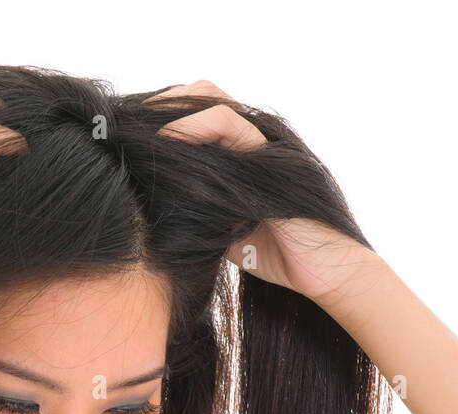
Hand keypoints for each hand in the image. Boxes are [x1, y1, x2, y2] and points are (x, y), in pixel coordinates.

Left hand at [144, 80, 378, 309]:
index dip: (161, 121)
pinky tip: (167, 144)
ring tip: (142, 135)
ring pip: (211, 98)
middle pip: (201, 95)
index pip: (197, 115)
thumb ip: (200, 215)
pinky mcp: (272, 155)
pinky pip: (228, 124)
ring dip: (170, 111)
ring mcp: (265, 141)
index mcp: (243, 153)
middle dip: (160, 108)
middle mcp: (255, 138)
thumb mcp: (226, 234)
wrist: (328, 274)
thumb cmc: (283, 258)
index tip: (129, 141)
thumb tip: (157, 215)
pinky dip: (192, 127)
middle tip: (128, 133)